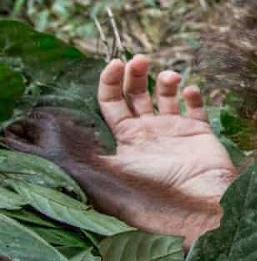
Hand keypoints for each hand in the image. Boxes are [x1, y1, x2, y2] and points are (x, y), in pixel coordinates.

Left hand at [94, 55, 235, 199]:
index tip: (114, 63)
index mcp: (127, 139)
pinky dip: (193, 95)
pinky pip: (196, 107)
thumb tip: (52, 140)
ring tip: (171, 77)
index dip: (110, 81)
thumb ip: (85, 154)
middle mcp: (149, 132)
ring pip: (167, 95)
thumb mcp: (111, 173)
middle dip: (135, 73)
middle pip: (137, 93)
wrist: (196, 202)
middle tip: (139, 59)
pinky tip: (190, 92)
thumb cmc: (154, 191)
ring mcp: (175, 131)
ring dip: (166, 80)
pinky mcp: (199, 132)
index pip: (112, 103)